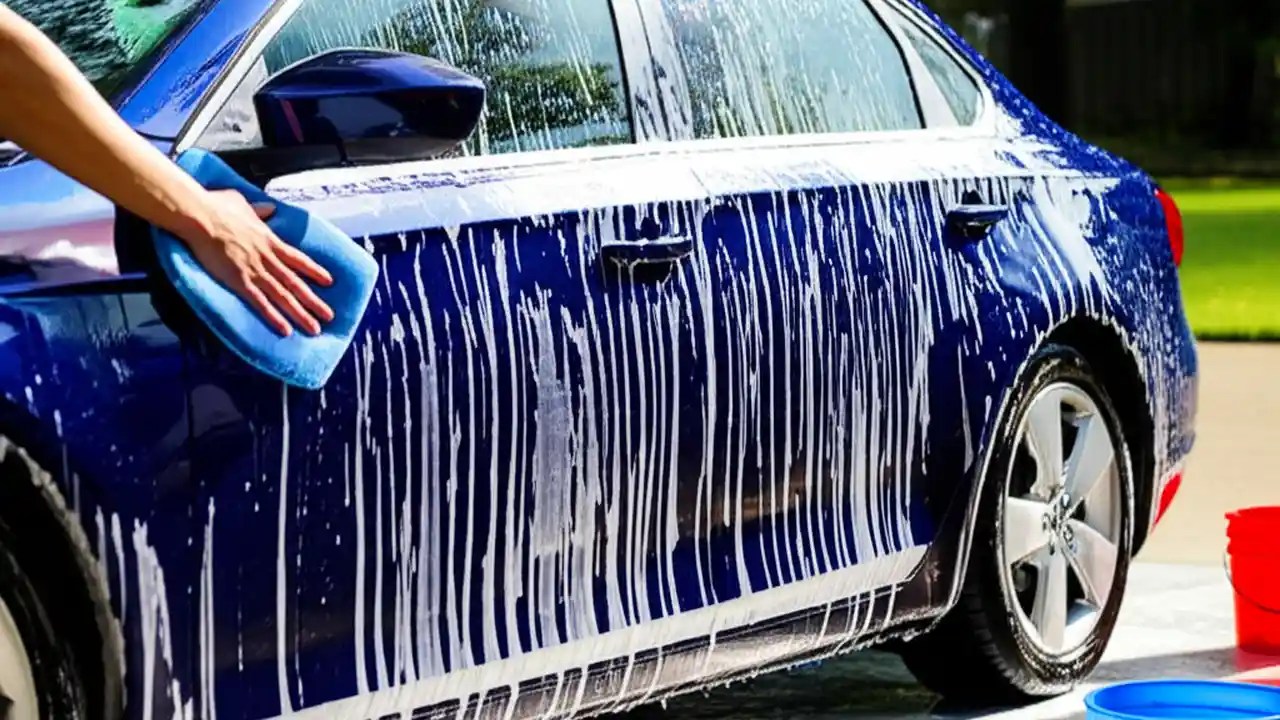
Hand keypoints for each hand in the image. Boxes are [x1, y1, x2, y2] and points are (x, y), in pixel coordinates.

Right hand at [181, 189, 334, 336]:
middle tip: (329, 316)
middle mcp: (267, 258)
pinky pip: (260, 303)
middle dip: (313, 301)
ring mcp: (255, 270)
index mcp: (269, 240)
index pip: (298, 259)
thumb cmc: (217, 206)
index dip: (315, 271)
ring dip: (300, 314)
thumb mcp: (243, 203)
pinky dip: (274, 317)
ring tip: (314, 329)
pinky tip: (285, 330)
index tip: (329, 282)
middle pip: (295, 283)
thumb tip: (269, 208)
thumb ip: (259, 210)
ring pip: (283, 296)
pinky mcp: (239, 281)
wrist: (200, 217)